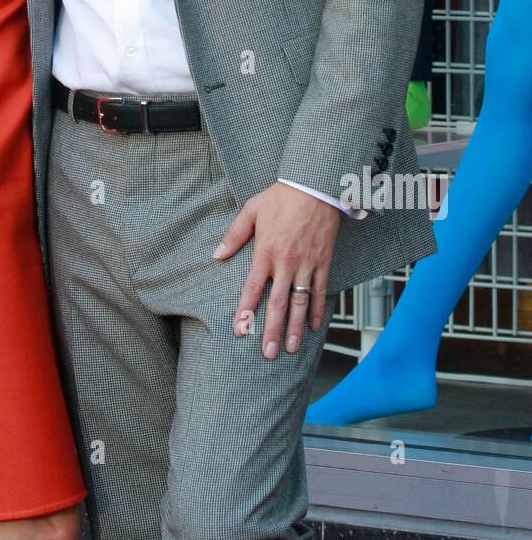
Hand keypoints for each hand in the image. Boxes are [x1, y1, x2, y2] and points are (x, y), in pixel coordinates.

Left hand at [212, 181, 340, 357]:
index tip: (240, 330)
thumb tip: (216, 254)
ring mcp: (306, 265)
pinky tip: (313, 326)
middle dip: (272, 330)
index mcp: (265, 252)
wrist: (314, 186)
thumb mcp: (251, 210)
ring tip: (291, 348)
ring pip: (300, 303)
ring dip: (295, 328)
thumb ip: (234, 235)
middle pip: (278, 304)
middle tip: (269, 353)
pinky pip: (320, 291)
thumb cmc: (281, 197)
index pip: (253, 288)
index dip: (246, 311)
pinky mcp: (323, 262)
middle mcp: (286, 263)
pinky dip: (317, 310)